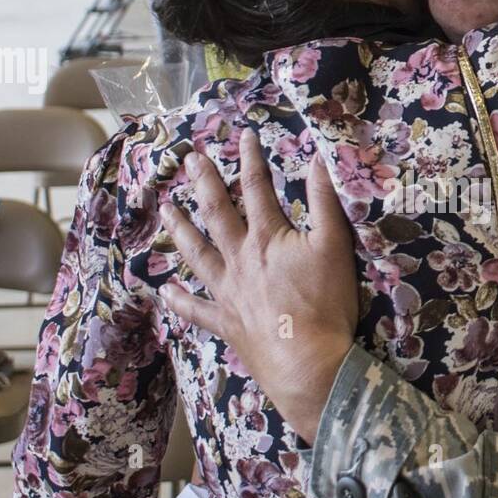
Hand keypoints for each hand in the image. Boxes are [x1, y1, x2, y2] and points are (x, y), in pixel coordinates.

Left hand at [159, 129, 358, 445]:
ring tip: (166, 211)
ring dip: (181, 230)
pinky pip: (196, 309)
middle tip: (190, 161)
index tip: (244, 135)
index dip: (251, 160)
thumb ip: (325, 200)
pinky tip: (164, 290)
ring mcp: (228, 292)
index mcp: (266, 237)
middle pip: (218, 214)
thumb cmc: (324, 303)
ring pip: (197, 254)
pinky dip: (179, 300)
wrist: (307, 362)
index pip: (257, 189)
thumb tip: (320, 157)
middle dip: (204, 183)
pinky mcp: (226, 323)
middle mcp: (240, 259)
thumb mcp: (334, 245)